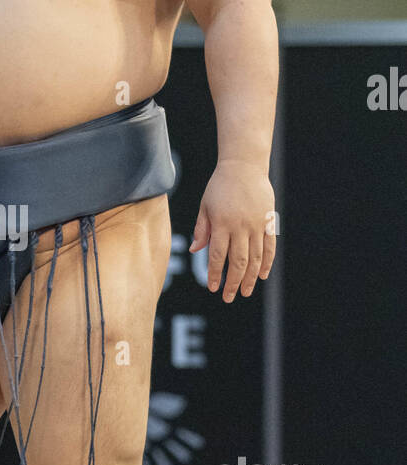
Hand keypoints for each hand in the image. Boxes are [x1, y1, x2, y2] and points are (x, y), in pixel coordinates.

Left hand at [189, 160, 275, 301]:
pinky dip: (266, 263)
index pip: (216, 256)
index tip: (212, 288)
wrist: (244, 167)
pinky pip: (269, 247)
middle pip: (237, 262)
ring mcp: (256, 225)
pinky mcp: (268, 222)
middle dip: (233, 283)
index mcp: (221, 224)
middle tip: (229, 298)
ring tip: (246, 292)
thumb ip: (201, 229)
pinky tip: (262, 275)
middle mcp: (239, 227)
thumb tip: (194, 251)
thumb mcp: (205, 206)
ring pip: (255, 258)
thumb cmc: (220, 186)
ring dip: (250, 278)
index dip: (214, 274)